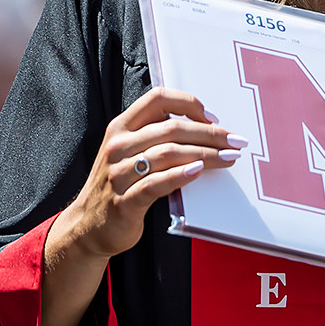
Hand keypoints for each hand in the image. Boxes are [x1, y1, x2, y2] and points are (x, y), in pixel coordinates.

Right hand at [61, 88, 246, 260]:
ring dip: (205, 154)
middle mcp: (118, 145)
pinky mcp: (124, 200)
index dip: (188, 103)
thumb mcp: (130, 153)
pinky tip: (199, 171)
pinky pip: (157, 183)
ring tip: (229, 158)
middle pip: (171, 128)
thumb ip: (156, 137)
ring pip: (169, 154)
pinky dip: (181, 175)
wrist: (88, 227)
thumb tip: (205, 129)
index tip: (213, 118)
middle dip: (210, 134)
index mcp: (121, 127)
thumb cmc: (120, 186)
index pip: (157, 98)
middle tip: (235, 141)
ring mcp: (119, 173)